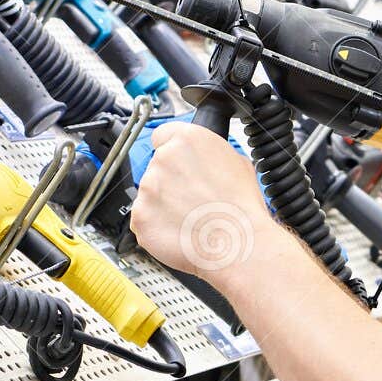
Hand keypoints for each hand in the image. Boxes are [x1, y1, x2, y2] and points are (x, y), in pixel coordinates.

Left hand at [130, 122, 277, 281]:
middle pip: (157, 165)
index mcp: (188, 139)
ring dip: (163, 203)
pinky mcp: (140, 215)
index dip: (173, 153)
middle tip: (192, 198)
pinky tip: (179, 230)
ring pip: (150, 193)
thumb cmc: (241, 208)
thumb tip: (206, 158)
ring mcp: (148, 187)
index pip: (163, 135)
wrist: (235, 244)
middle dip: (171, 181)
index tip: (179, 164)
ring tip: (190, 217)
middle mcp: (164, 158)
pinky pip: (143, 218)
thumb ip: (212, 154)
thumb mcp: (238, 163)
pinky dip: (156, 225)